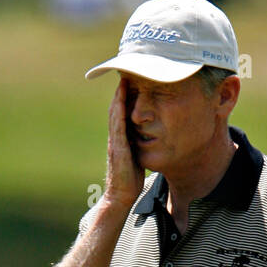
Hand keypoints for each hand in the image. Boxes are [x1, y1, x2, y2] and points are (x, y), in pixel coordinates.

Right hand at [104, 77, 144, 211]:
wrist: (121, 196)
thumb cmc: (131, 179)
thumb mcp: (138, 157)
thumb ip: (141, 145)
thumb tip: (152, 138)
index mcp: (121, 137)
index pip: (123, 112)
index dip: (127, 96)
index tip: (134, 80)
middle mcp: (116, 135)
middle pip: (117, 107)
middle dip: (122, 89)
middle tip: (128, 70)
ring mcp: (114, 139)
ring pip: (115, 110)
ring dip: (118, 93)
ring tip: (124, 76)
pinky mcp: (116, 145)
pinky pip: (117, 121)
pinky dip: (118, 106)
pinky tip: (121, 95)